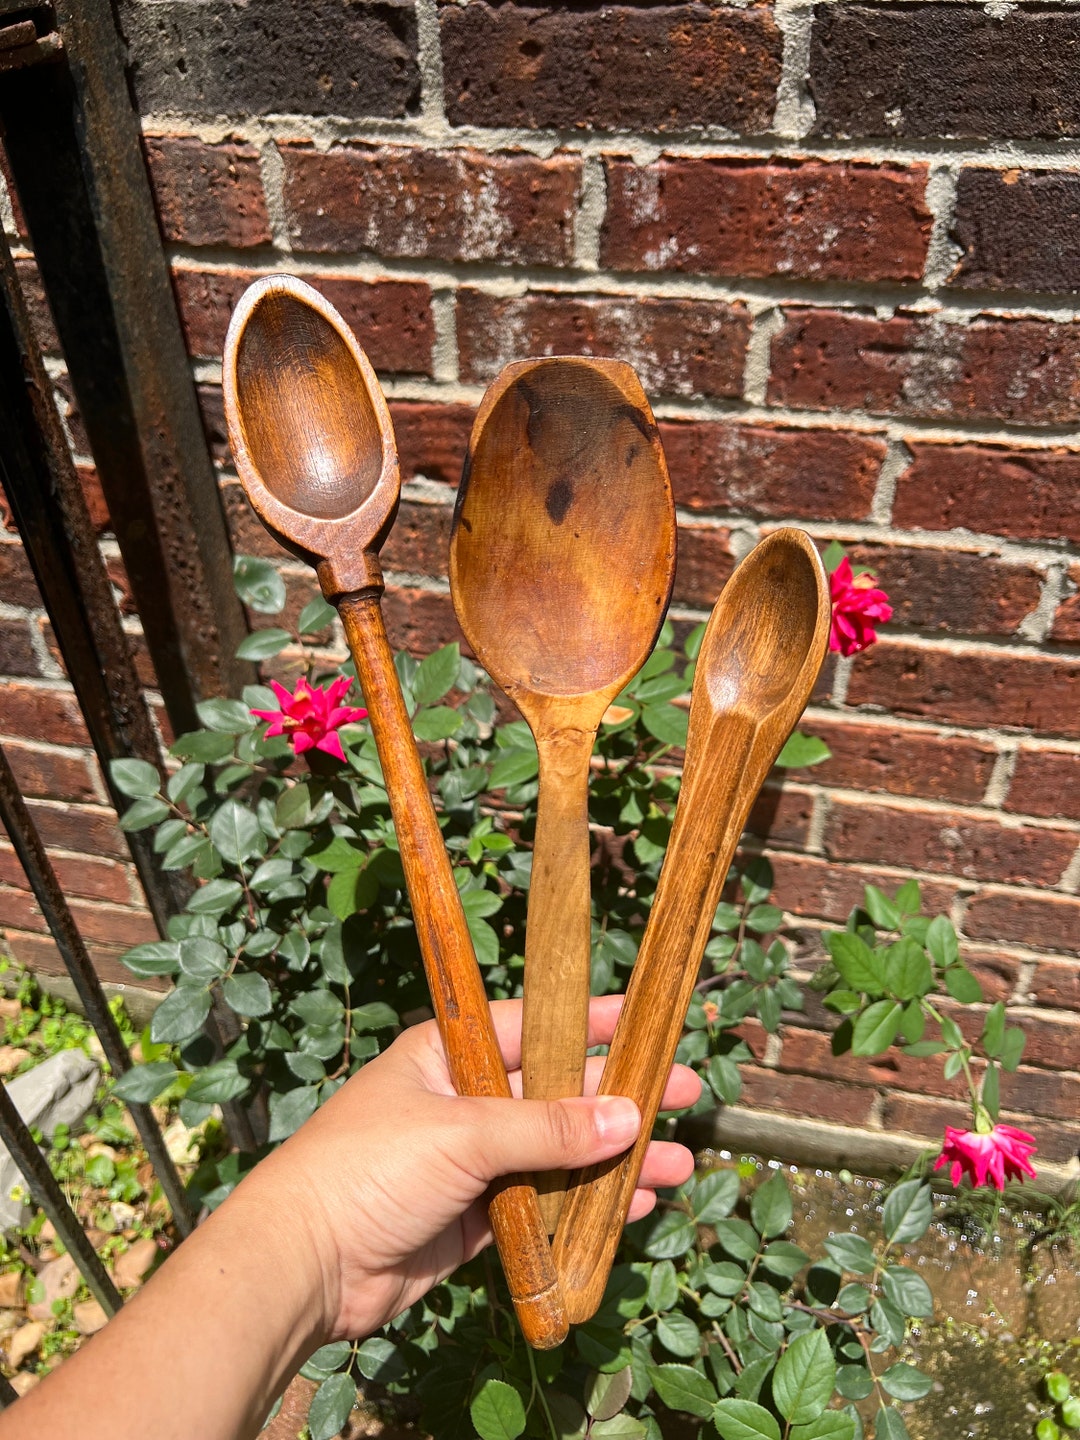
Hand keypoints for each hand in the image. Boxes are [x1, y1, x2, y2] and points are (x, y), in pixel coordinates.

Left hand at [245, 993, 699, 1342]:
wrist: (304, 1264)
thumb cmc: (369, 1168)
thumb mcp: (462, 1134)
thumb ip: (547, 1129)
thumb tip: (627, 1117)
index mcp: (448, 1054)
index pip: (531, 1027)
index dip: (589, 1023)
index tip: (645, 1019)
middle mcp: (463, 1101)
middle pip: (554, 1095)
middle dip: (615, 1101)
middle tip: (682, 1099)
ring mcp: (470, 1163)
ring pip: (555, 1155)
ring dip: (612, 1162)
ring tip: (676, 1165)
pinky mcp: (475, 1219)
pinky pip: (541, 1208)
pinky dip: (584, 1209)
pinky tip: (632, 1207)